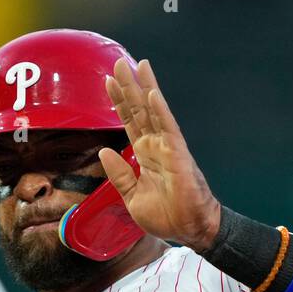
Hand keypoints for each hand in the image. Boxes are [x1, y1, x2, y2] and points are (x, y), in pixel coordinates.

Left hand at [101, 58, 220, 251]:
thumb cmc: (165, 215)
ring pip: (153, 112)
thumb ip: (118, 175)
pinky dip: (160, 111)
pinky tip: (152, 93)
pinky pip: (168, 129)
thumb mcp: (131, 197)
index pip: (129, 122)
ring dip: (145, 88)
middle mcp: (155, 146)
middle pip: (139, 110)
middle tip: (119, 62)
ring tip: (137, 65)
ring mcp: (168, 147)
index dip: (118, 102)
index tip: (108, 82)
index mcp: (144, 155)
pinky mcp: (179, 154)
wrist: (188, 229)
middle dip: (129, 86)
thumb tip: (104, 152)